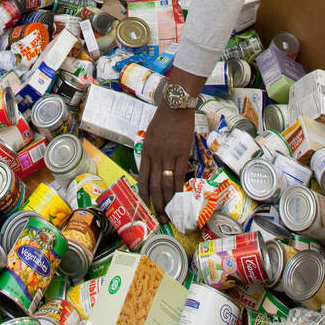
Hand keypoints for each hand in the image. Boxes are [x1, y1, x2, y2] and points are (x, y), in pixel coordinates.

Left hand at [139, 102, 194, 220]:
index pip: (143, 179)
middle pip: (154, 185)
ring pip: (166, 184)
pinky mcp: (181, 154)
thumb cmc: (163, 120)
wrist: (175, 107)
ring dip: (168, 201)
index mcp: (146, 152)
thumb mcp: (151, 136)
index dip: (145, 195)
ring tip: (171, 213)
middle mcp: (155, 157)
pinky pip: (179, 176)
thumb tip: (153, 168)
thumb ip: (151, 152)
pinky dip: (179, 189)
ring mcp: (168, 156)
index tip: (147, 206)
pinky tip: (181, 199)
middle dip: (157, 203)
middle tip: (161, 217)